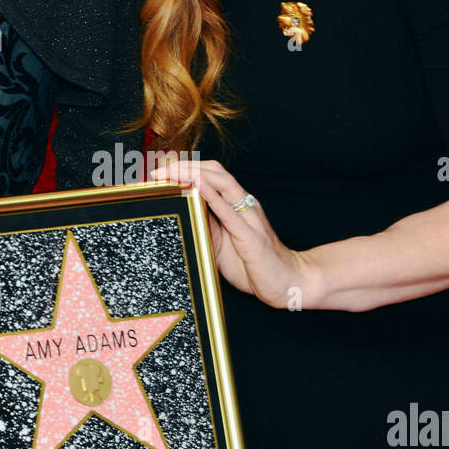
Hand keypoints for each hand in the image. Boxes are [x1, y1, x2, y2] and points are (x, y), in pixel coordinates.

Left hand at [150, 158, 315, 309]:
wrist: (289, 282)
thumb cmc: (256, 265)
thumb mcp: (223, 243)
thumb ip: (208, 227)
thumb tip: (184, 213)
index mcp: (238, 206)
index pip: (211, 175)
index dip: (187, 168)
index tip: (161, 171)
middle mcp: (245, 205)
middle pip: (215, 172)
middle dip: (185, 166)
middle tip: (158, 171)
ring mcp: (249, 218)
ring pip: (222, 183)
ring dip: (193, 174)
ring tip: (171, 172)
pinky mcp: (250, 236)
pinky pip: (229, 211)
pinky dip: (212, 195)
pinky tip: (197, 187)